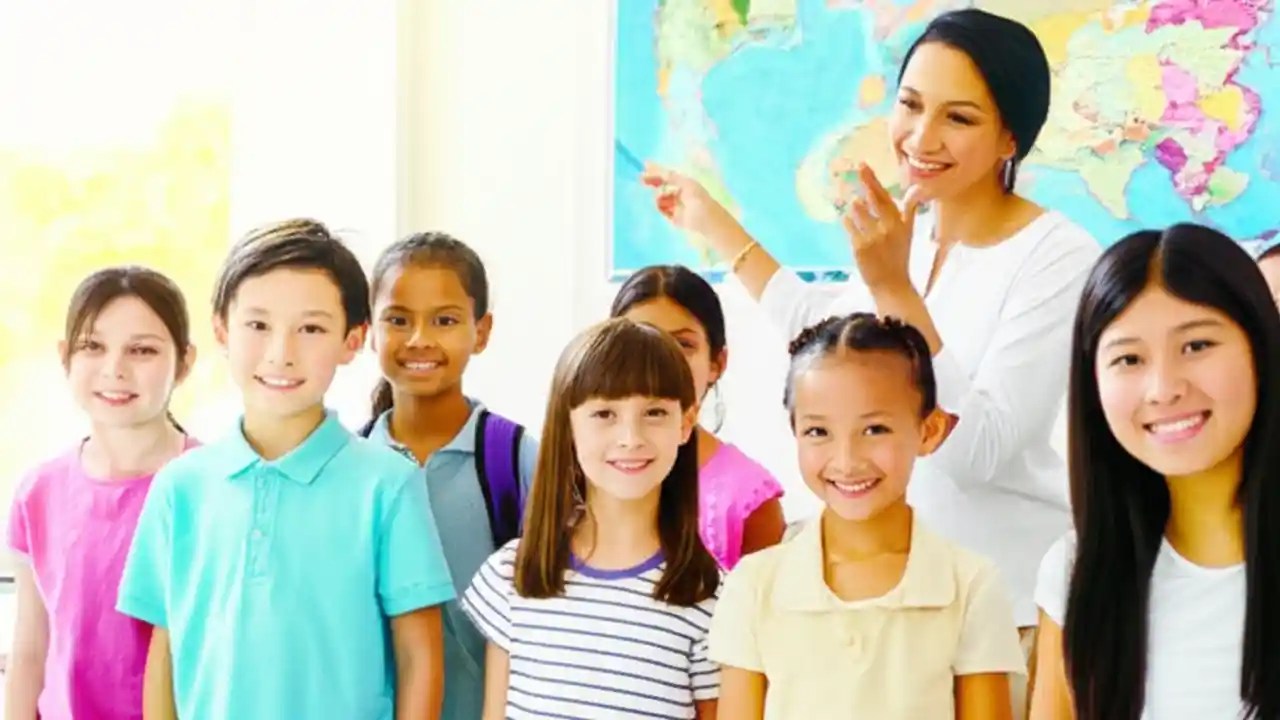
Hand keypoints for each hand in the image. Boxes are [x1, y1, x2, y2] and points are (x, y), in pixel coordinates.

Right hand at [642, 164, 733, 237]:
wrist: (705, 220)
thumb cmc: (698, 198)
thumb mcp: (685, 182)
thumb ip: (669, 175)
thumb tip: (653, 167)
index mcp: (683, 184)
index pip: (667, 176)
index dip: (656, 172)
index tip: (644, 167)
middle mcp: (679, 194)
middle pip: (661, 187)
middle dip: (653, 183)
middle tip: (642, 180)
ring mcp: (675, 206)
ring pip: (659, 199)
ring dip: (658, 197)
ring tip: (660, 198)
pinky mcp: (673, 217)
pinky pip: (662, 210)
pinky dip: (660, 207)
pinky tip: (663, 207)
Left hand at [843, 164, 924, 291]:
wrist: (891, 284)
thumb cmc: (898, 258)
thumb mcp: (907, 233)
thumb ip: (909, 212)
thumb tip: (915, 191)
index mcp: (900, 223)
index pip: (886, 197)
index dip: (873, 181)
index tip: (863, 166)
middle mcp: (888, 227)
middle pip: (873, 198)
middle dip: (864, 182)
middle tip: (856, 169)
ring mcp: (873, 236)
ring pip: (858, 210)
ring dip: (854, 205)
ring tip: (854, 204)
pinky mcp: (859, 246)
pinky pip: (848, 226)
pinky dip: (847, 221)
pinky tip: (847, 220)